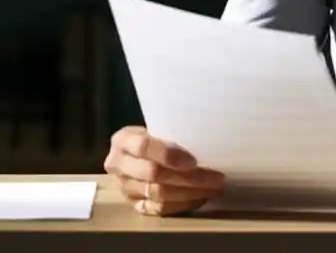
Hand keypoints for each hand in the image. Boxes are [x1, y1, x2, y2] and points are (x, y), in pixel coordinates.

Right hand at [104, 126, 225, 216]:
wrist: (138, 152)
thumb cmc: (156, 134)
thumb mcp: (159, 125)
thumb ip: (173, 131)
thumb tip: (209, 139)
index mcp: (122, 140)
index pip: (143, 147)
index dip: (168, 155)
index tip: (193, 161)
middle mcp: (118, 165)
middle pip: (153, 174)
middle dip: (189, 178)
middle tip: (217, 178)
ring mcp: (125, 188)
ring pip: (158, 195)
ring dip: (191, 193)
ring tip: (215, 189)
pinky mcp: (134, 205)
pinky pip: (159, 210)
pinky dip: (183, 204)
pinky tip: (201, 197)